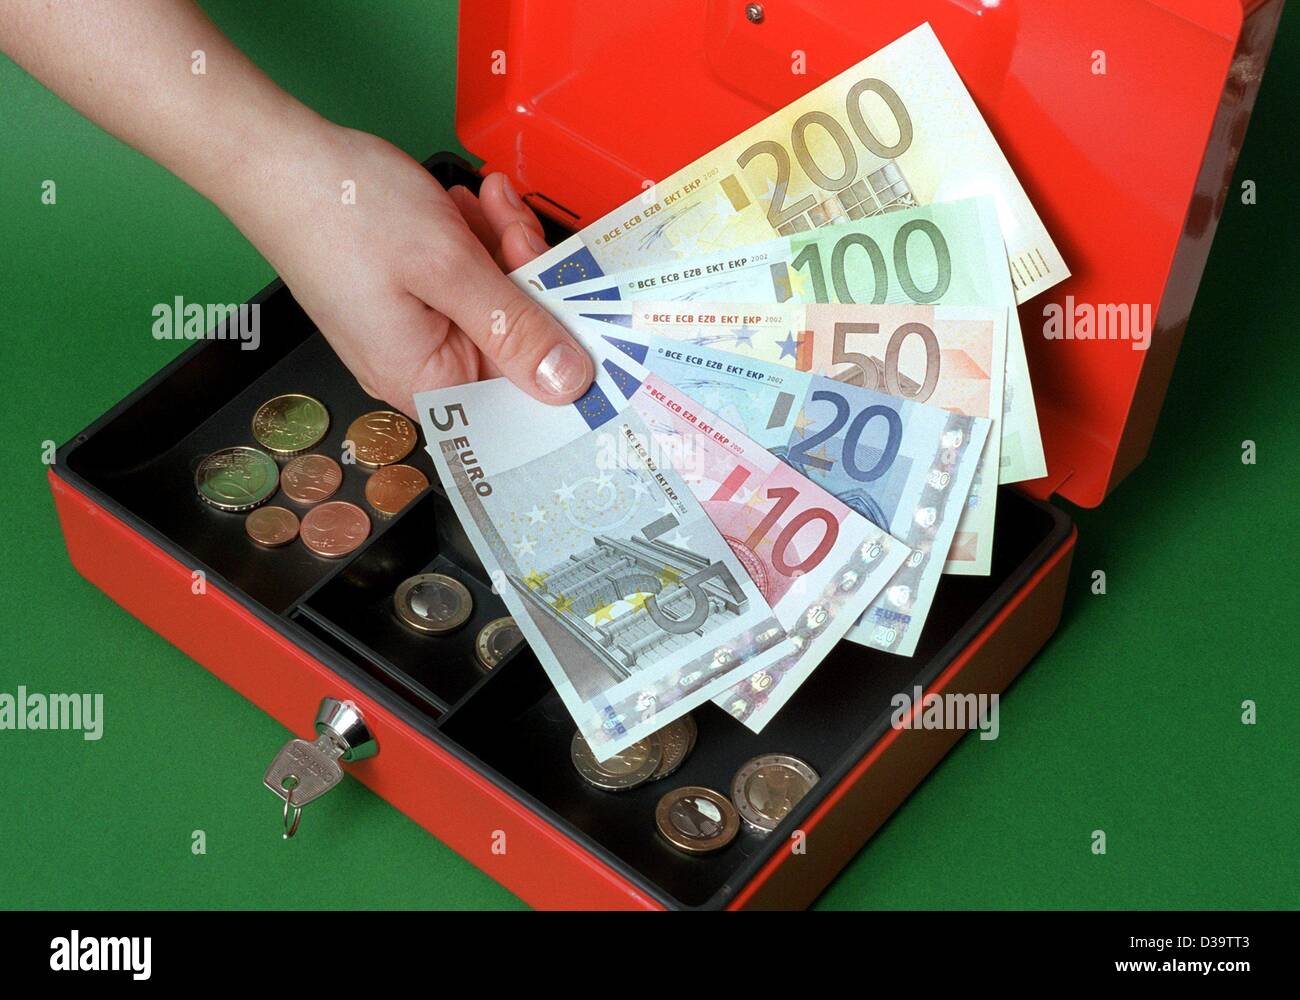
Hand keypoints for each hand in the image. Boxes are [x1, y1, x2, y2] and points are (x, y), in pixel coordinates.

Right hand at [219, 124, 589, 415]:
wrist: (275, 154)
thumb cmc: (344, 209)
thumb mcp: (450, 267)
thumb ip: (514, 327)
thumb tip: (568, 383)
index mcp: (426, 382)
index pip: (520, 396)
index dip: (558, 351)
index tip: (583, 307)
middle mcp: (418, 369)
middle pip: (512, 344)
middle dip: (524, 278)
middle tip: (514, 224)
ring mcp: (411, 332)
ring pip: (493, 304)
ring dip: (500, 249)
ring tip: (483, 202)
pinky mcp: (407, 298)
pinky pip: (464, 283)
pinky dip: (473, 242)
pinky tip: (463, 207)